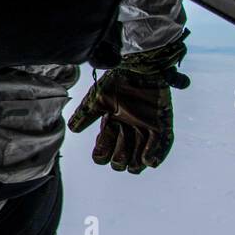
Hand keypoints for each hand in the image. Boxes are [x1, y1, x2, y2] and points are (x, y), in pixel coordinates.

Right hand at [67, 39, 187, 174]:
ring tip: (133, 167)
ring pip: (142, 152)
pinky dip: (157, 153)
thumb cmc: (117, 81)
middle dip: (119, 159)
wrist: (138, 68)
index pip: (106, 145)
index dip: (102, 153)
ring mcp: (147, 126)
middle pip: (124, 153)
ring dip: (136, 163)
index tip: (99, 156)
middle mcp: (129, 127)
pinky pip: (162, 142)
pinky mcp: (162, 122)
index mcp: (113, 123)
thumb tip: (72, 130)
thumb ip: (85, 115)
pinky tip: (150, 163)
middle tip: (117, 159)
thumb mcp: (97, 100)